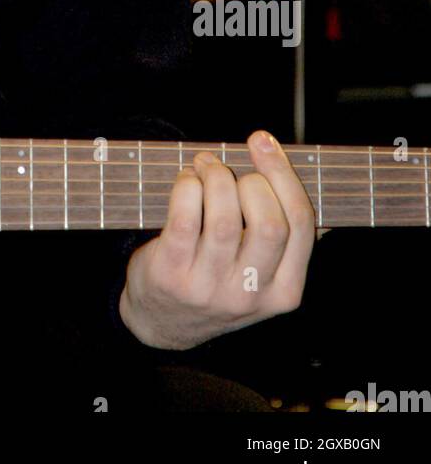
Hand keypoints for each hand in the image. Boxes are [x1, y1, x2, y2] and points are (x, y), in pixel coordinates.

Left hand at [119, 130, 315, 350]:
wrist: (163, 321)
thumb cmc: (217, 278)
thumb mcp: (259, 271)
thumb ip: (276, 228)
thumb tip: (270, 152)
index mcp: (285, 292)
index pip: (300, 224)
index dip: (283, 174)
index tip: (264, 142)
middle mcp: (250, 295)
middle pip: (269, 223)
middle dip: (252, 181)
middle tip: (231, 172)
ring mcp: (209, 288)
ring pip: (224, 218)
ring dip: (215, 178)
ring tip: (204, 167)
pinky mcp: (172, 274)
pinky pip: (185, 217)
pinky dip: (187, 186)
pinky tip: (186, 180)